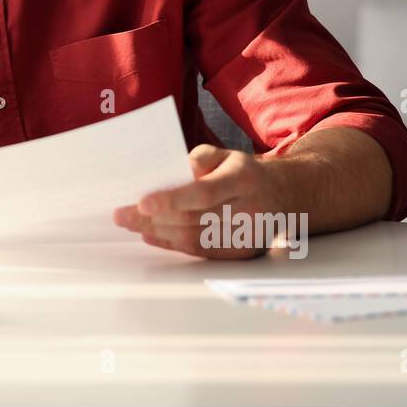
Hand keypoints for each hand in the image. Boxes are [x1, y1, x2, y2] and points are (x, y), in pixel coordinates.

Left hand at [113, 144, 292, 258]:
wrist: (284, 195)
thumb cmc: (243, 172)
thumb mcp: (225, 154)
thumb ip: (197, 160)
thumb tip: (167, 177)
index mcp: (243, 179)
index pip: (204, 193)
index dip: (172, 199)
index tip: (141, 202)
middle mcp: (248, 208)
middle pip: (194, 219)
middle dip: (153, 219)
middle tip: (122, 215)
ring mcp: (247, 234)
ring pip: (195, 238)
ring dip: (158, 232)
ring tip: (131, 224)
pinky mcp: (243, 252)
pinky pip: (201, 251)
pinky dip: (172, 244)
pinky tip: (151, 236)